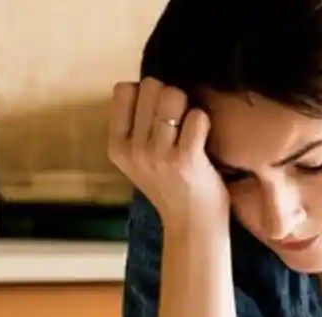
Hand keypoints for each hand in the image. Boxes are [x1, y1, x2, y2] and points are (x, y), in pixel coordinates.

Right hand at [107, 77, 229, 232]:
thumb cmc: (172, 187)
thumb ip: (136, 126)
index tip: (157, 113)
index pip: (123, 89)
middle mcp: (134, 150)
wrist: (192, 228)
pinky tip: (203, 139)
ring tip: (191, 129)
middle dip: (169, 95)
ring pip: (173, 96)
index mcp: (117, 146)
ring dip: (188, 106)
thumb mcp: (139, 159)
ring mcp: (159, 156)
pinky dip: (204, 122)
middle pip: (151, 86)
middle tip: (179, 120)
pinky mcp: (186, 161)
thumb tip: (147, 83)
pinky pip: (197, 117)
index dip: (145, 93)